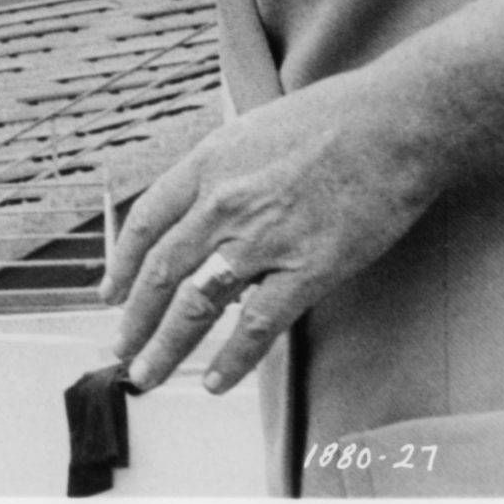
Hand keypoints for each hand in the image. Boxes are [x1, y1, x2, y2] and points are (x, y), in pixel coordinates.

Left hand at [102, 63, 438, 393]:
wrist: (393, 124)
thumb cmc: (331, 120)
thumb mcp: (251, 134)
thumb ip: (222, 177)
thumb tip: (207, 224)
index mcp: (205, 165)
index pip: (145, 222)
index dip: (122, 264)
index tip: (109, 293)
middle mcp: (222, 204)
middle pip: (161, 271)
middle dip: (135, 319)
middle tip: (118, 351)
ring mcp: (262, 239)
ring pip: (196, 305)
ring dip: (166, 346)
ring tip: (147, 375)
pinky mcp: (309, 269)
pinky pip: (259, 326)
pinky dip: (233, 359)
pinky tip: (216, 382)